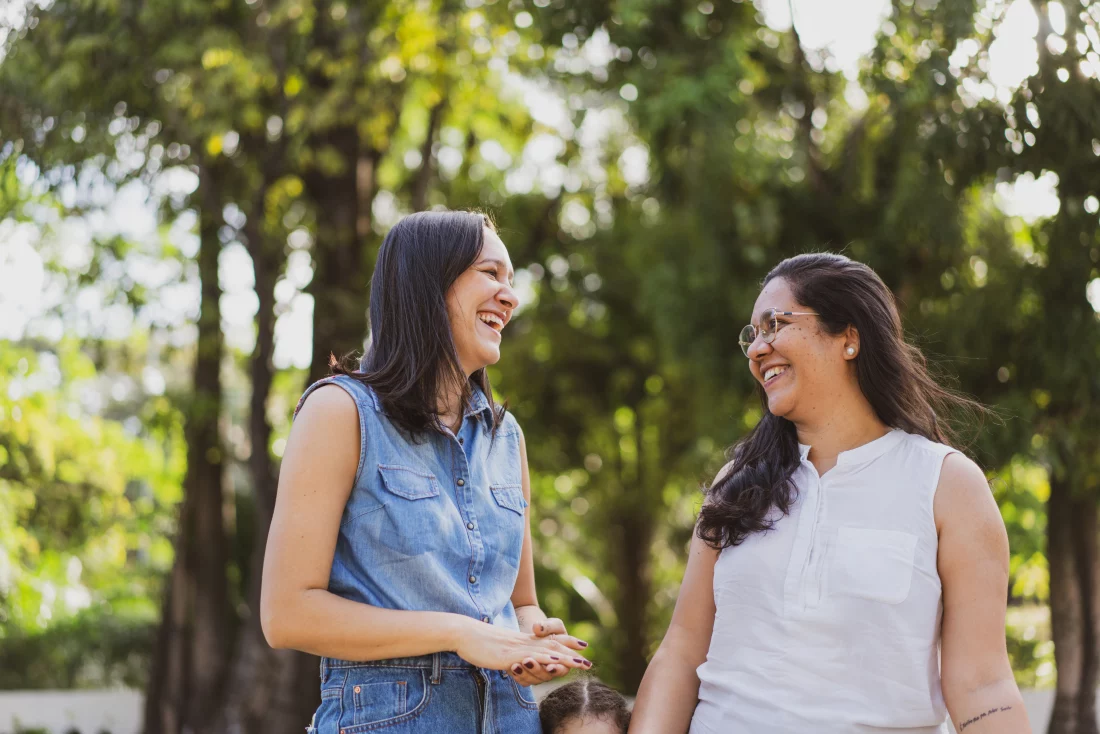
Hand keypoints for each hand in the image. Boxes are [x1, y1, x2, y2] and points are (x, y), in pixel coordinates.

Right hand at [452, 616, 591, 679]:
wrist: (464, 632)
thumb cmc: (478, 642)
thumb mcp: (498, 648)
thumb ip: (509, 653)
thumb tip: (516, 659)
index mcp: (522, 641)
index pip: (549, 641)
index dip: (566, 642)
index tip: (582, 645)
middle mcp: (523, 643)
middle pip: (552, 647)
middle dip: (572, 653)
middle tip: (588, 660)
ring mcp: (517, 649)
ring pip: (546, 652)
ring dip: (564, 658)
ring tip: (580, 663)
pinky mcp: (509, 655)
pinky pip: (530, 658)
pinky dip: (544, 660)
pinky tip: (554, 663)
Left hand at [509, 617, 589, 685]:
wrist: (533, 634)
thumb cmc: (547, 629)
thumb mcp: (551, 624)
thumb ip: (547, 626)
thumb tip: (538, 628)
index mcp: (563, 659)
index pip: (563, 669)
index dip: (557, 669)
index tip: (549, 666)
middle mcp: (551, 669)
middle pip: (547, 676)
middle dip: (537, 669)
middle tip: (527, 661)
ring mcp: (539, 674)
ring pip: (534, 680)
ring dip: (525, 673)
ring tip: (516, 665)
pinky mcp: (528, 675)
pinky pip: (524, 680)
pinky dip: (518, 675)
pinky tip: (512, 668)